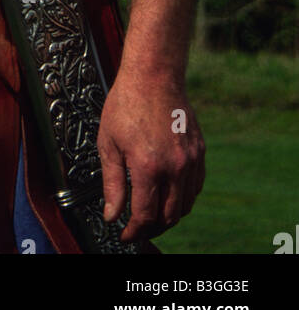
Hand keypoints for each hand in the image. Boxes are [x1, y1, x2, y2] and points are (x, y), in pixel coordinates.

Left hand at [97, 69, 205, 242]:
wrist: (153, 74)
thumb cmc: (126, 103)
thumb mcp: (109, 143)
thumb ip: (112, 183)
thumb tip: (112, 215)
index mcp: (148, 166)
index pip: (145, 215)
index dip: (133, 231)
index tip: (124, 235)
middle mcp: (174, 166)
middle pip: (168, 216)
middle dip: (151, 228)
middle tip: (137, 229)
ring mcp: (191, 159)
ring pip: (185, 205)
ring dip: (169, 216)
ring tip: (151, 215)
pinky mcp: (199, 151)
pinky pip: (196, 186)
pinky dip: (184, 198)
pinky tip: (169, 195)